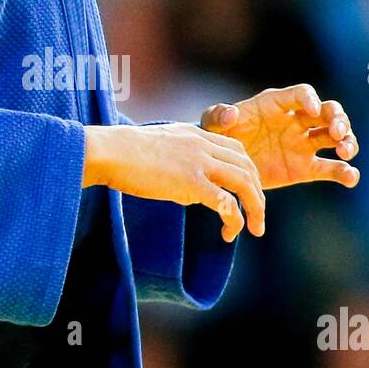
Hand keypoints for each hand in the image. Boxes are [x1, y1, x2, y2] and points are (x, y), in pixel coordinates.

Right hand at [82, 122, 264, 241]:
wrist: (109, 151)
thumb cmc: (125, 154)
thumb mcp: (162, 151)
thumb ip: (183, 167)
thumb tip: (191, 196)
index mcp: (196, 135)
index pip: (237, 150)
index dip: (249, 172)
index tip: (248, 193)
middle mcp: (203, 146)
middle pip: (247, 166)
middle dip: (258, 194)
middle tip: (258, 217)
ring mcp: (198, 163)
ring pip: (244, 183)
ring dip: (255, 208)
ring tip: (254, 229)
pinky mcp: (190, 182)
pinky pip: (224, 202)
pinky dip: (234, 219)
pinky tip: (229, 231)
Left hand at [200, 84, 359, 190]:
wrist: (221, 166)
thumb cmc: (218, 136)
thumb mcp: (212, 124)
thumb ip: (218, 116)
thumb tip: (231, 113)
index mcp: (276, 104)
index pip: (301, 94)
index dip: (310, 99)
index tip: (311, 109)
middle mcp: (296, 121)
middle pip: (327, 112)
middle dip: (337, 118)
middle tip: (337, 132)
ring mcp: (303, 144)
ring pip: (334, 137)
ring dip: (348, 141)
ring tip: (345, 151)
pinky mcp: (305, 168)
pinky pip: (329, 168)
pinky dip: (344, 172)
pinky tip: (351, 177)